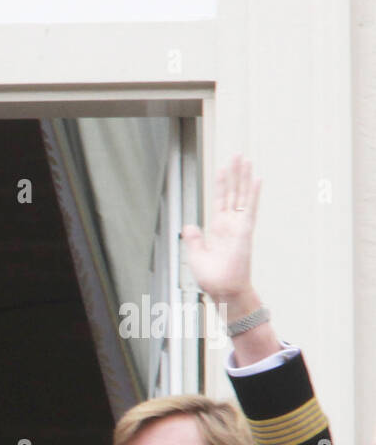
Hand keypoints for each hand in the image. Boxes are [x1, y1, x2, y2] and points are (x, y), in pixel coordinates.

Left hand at [180, 154, 260, 304]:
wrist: (223, 289)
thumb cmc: (212, 278)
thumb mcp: (196, 256)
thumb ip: (193, 239)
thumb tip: (189, 225)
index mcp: (218, 229)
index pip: (220, 200)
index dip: (221, 184)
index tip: (223, 168)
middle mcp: (230, 224)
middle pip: (232, 193)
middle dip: (234, 174)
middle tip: (238, 155)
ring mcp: (239, 226)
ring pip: (242, 195)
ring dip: (244, 177)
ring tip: (246, 159)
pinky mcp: (245, 231)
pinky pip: (250, 208)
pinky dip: (253, 194)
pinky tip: (257, 179)